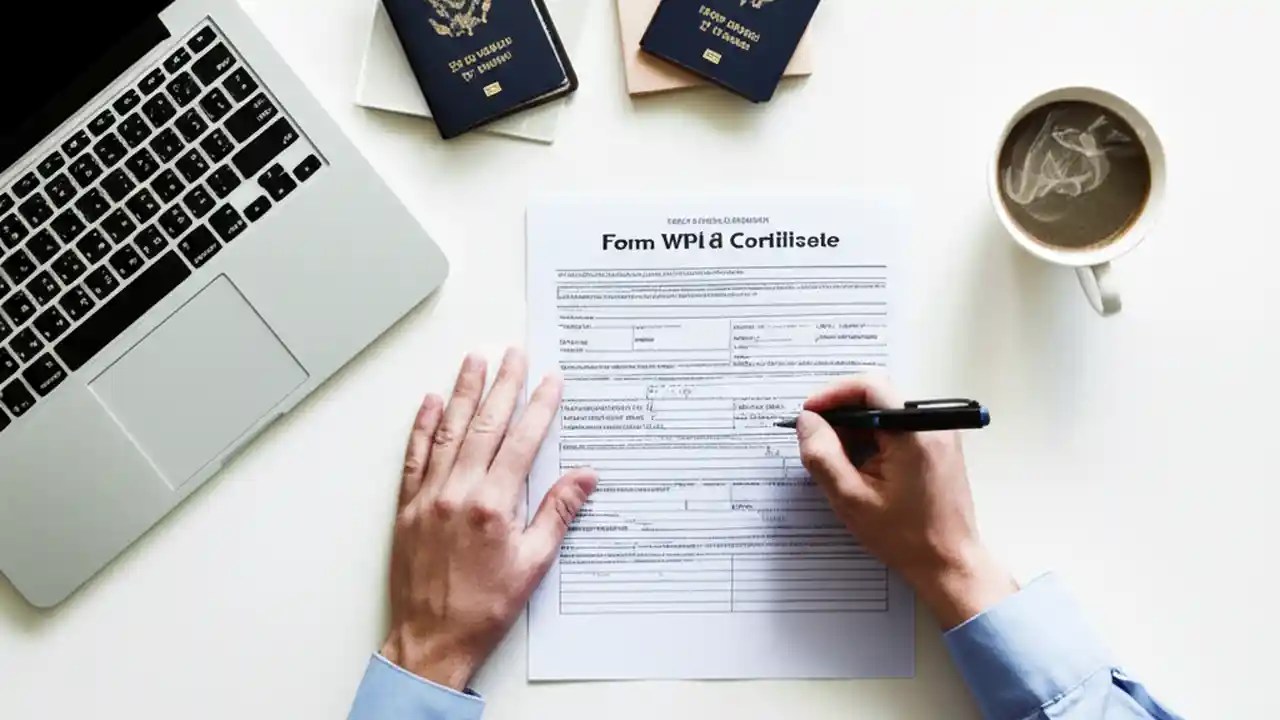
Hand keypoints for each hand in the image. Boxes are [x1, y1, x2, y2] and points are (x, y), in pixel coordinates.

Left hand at [381, 349, 596, 689]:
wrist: (431, 640)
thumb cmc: (484, 608)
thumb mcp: (534, 565)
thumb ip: (557, 514)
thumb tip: (585, 478)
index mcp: (493, 507)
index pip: (521, 442)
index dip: (539, 408)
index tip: (551, 381)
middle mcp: (458, 493)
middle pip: (484, 426)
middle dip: (503, 386)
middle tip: (514, 355)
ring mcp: (429, 497)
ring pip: (448, 432)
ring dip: (463, 393)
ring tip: (474, 361)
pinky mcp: (406, 507)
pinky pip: (415, 456)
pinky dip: (423, 426)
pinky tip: (431, 402)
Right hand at [796, 376, 1016, 628]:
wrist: (949, 563)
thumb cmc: (905, 537)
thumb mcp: (851, 498)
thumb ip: (823, 455)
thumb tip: (806, 421)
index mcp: (914, 433)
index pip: (870, 387)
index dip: (833, 394)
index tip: (809, 413)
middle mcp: (933, 425)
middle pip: (877, 398)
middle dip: (842, 415)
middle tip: (816, 441)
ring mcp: (940, 435)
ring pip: (885, 414)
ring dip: (856, 430)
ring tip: (838, 463)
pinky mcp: (938, 447)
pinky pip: (898, 429)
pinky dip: (874, 440)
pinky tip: (860, 469)